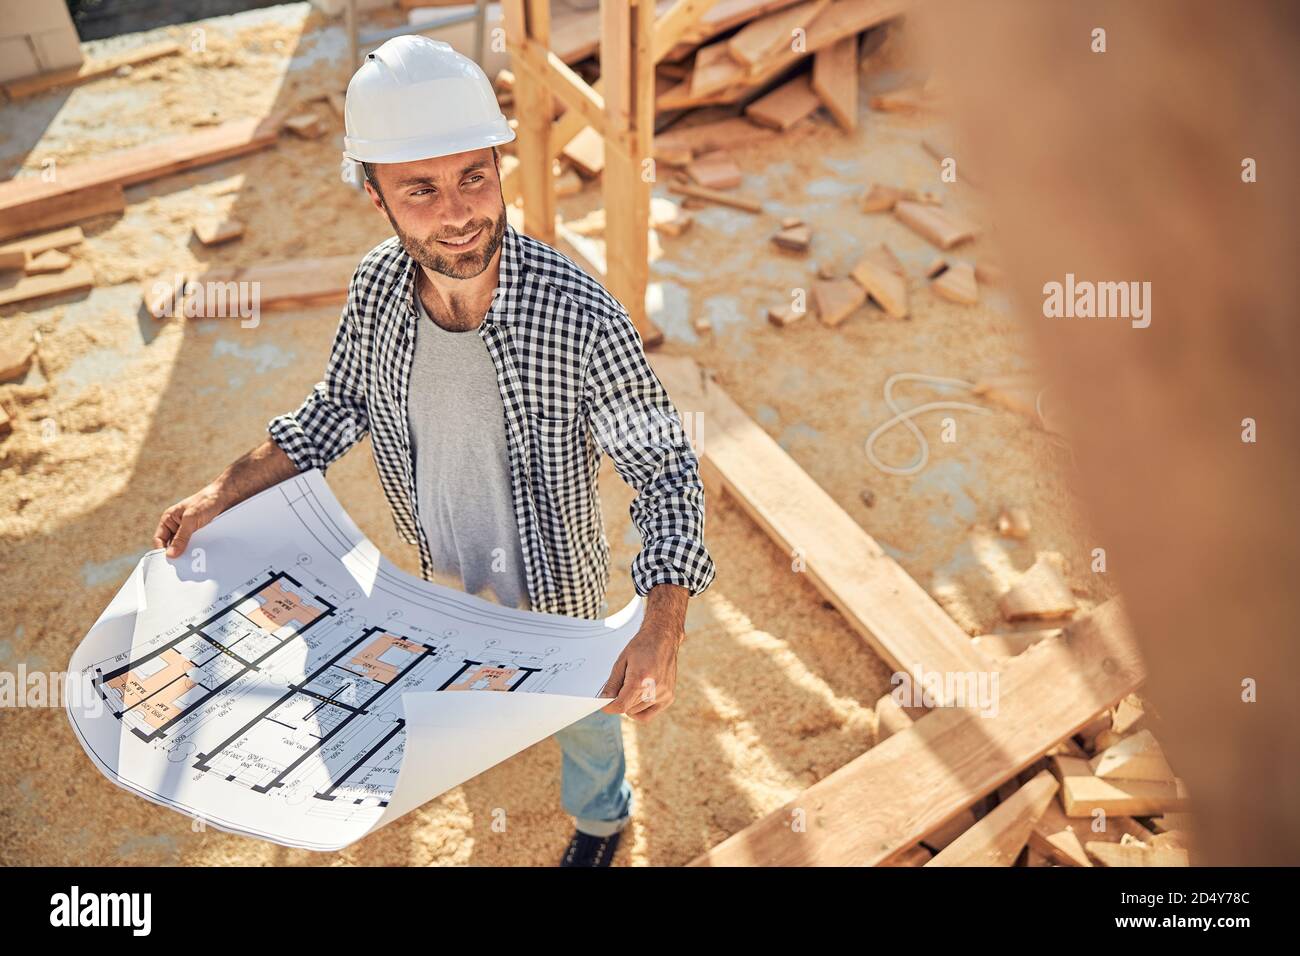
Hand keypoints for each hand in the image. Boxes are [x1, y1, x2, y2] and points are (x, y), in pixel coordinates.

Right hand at [153, 483, 227, 557]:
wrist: (227, 495)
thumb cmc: (206, 501)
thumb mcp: (191, 519)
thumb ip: (181, 537)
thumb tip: (171, 554)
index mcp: (169, 519)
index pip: (159, 539)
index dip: (161, 550)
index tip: (167, 562)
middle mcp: (177, 525)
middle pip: (171, 545)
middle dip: (175, 554)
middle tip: (180, 566)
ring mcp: (189, 530)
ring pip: (184, 546)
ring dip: (188, 553)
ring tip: (192, 563)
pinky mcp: (201, 533)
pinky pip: (196, 545)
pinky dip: (198, 550)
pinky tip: (201, 556)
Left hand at [598, 584, 687, 721]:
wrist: (663, 638)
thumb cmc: (642, 646)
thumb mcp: (622, 661)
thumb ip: (612, 683)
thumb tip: (604, 699)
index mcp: (640, 679)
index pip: (621, 705)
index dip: (610, 707)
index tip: (605, 705)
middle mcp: (654, 689)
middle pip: (629, 709)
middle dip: (621, 700)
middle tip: (623, 685)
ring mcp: (664, 694)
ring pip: (638, 712)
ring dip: (632, 704)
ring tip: (635, 685)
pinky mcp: (669, 697)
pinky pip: (649, 714)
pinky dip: (641, 708)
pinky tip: (641, 696)